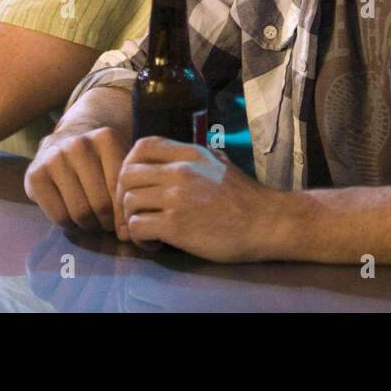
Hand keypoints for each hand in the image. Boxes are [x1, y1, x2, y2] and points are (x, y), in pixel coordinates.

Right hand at [24, 126, 129, 234]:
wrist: (62, 142)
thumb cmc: (98, 161)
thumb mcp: (118, 164)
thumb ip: (127, 192)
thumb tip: (126, 234)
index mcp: (106, 139)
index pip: (120, 189)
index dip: (124, 214)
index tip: (124, 225)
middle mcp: (79, 145)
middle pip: (100, 204)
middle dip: (106, 222)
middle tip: (107, 224)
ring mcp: (55, 158)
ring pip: (79, 212)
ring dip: (88, 226)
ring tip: (92, 221)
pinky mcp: (35, 175)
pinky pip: (58, 215)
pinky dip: (69, 226)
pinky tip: (73, 219)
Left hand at [117, 137, 274, 262]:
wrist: (267, 223)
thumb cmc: (246, 197)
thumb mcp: (221, 163)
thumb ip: (196, 158)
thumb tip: (176, 158)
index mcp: (190, 154)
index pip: (142, 146)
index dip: (130, 164)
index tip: (138, 184)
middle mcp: (180, 171)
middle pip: (127, 175)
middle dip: (124, 196)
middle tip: (135, 212)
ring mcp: (176, 198)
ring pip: (128, 201)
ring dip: (131, 219)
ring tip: (146, 231)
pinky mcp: (176, 225)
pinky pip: (138, 227)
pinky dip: (139, 238)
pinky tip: (154, 244)